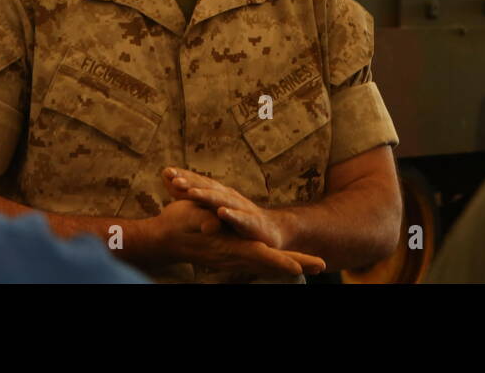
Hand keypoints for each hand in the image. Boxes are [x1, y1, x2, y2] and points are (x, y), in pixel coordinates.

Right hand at [152, 200, 324, 277]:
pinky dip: (275, 264)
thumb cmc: (177, 224)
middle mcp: (234, 257)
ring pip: (267, 264)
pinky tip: (287, 263)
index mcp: (228, 248)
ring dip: (289, 263)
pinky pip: (259, 263)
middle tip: (321, 264)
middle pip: (270, 263)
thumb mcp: (190, 216)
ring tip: (313, 264)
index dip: (279, 261)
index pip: (259, 255)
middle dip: (295, 263)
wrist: (164, 239)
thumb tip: (212, 224)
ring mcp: (234, 260)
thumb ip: (203, 220)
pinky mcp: (233, 257)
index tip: (300, 267)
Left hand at [162, 167, 288, 249]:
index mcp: (218, 193)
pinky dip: (232, 215)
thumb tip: (167, 178)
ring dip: (207, 196)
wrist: (270, 230)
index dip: (184, 177)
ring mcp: (241, 209)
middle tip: (174, 179)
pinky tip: (222, 213)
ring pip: (222, 201)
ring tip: (192, 194)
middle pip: (208, 188)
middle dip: (191, 183)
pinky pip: (242, 219)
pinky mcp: (252, 224)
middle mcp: (229, 197)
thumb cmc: (236, 218)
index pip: (199, 183)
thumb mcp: (211, 206)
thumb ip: (189, 193)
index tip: (165, 172)